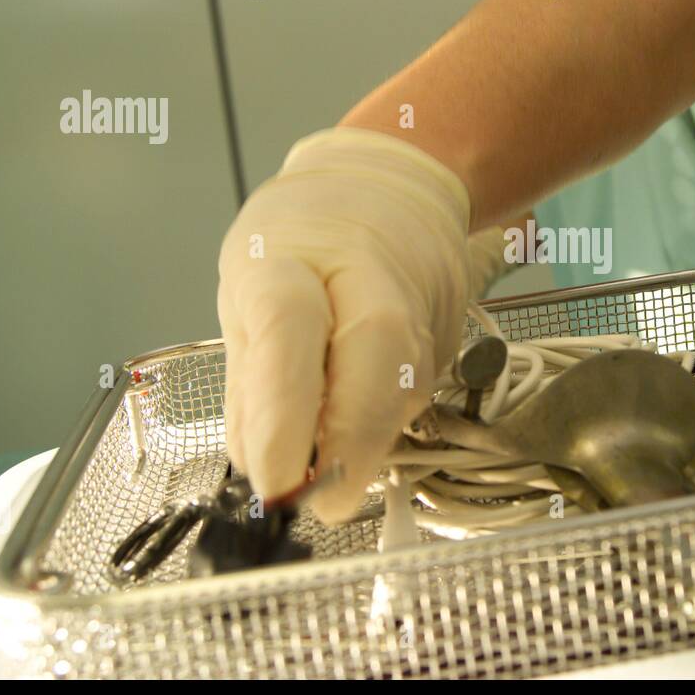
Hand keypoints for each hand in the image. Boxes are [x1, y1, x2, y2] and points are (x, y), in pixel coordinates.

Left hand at [217, 127, 471, 522]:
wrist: (394, 189)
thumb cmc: (303, 239)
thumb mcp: (250, 281)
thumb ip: (254, 375)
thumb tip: (259, 465)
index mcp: (293, 256)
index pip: (289, 327)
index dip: (282, 413)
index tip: (273, 482)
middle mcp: (370, 281)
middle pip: (376, 370)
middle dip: (347, 452)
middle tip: (317, 506)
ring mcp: (419, 311)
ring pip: (399, 397)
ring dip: (362, 448)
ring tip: (321, 475)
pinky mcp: (445, 344)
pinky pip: (409, 400)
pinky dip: (379, 430)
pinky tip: (351, 436)